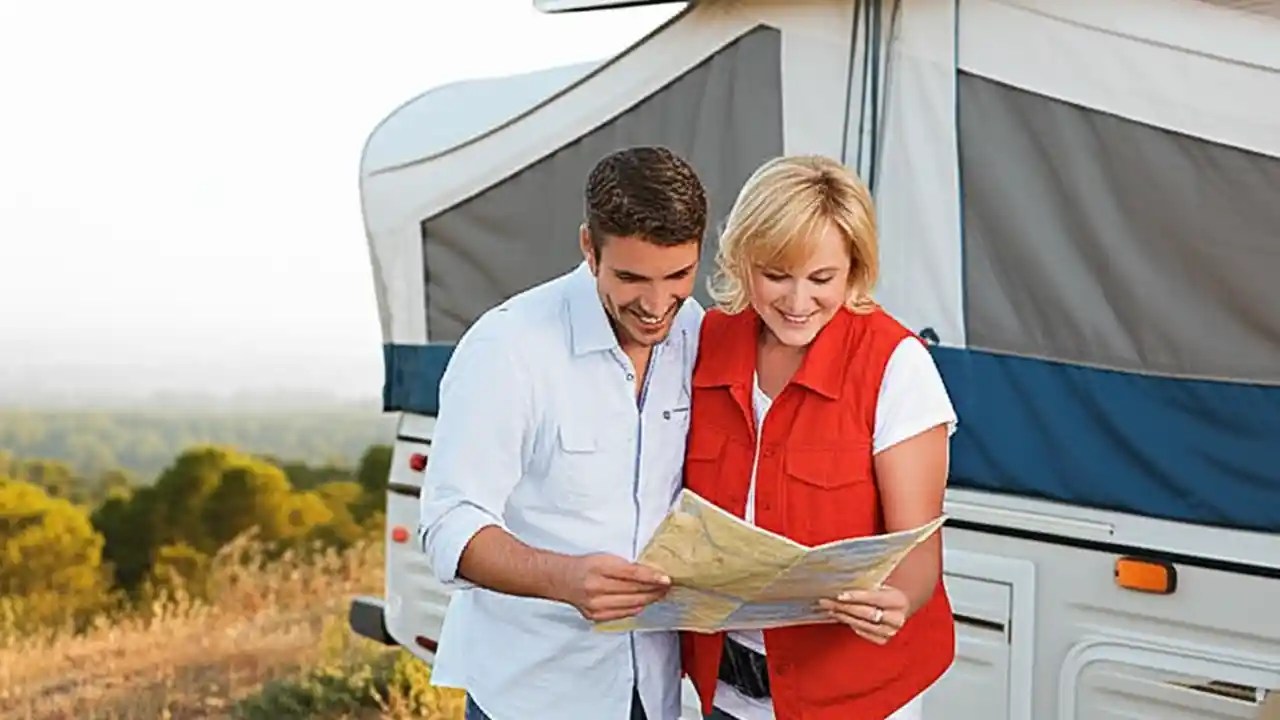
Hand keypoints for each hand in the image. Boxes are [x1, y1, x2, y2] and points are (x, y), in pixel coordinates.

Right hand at [557, 553, 671, 621]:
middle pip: (633, 591)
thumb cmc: (587, 566)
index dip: (652, 577)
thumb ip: (627, 567)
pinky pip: (624, 614)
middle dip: (654, 589)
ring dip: (649, 599)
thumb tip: (653, 575)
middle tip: (667, 586)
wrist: (565, 580)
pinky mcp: (596, 616)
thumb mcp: (606, 558)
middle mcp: (596, 588)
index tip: (666, 579)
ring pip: (631, 605)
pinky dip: (637, 608)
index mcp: (599, 568)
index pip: (632, 574)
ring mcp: (596, 605)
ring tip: (659, 594)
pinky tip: (644, 602)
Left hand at [818, 586, 908, 644]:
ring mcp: (890, 632)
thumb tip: (842, 582)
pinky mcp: (882, 640)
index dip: (857, 597)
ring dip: (843, 617)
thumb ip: (867, 585)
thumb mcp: (881, 584)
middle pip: (867, 613)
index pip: (875, 598)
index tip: (839, 595)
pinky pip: (862, 632)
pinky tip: (840, 616)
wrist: (900, 607)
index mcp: (899, 600)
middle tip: (827, 601)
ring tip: (830, 609)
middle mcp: (897, 619)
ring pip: (862, 625)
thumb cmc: (886, 592)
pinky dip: (850, 624)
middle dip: (845, 607)